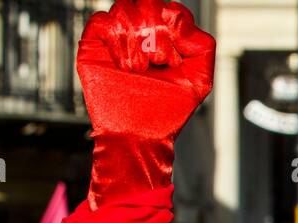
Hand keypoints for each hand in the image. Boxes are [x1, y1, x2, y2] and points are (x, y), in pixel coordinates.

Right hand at [78, 0, 214, 141]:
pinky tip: (122, 65)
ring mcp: (117, 35)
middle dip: (157, 33)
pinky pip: (104, 20)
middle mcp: (141, 32)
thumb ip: (203, 46)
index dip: (176, 29)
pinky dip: (117, 44)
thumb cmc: (166, 110)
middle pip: (149, 2)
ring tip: (137, 69)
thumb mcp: (199, 80)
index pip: (173, 10)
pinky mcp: (94, 42)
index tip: (173, 59)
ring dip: (136, 43)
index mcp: (167, 38)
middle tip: (155, 63)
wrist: (138, 134)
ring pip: (126, 7)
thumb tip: (180, 21)